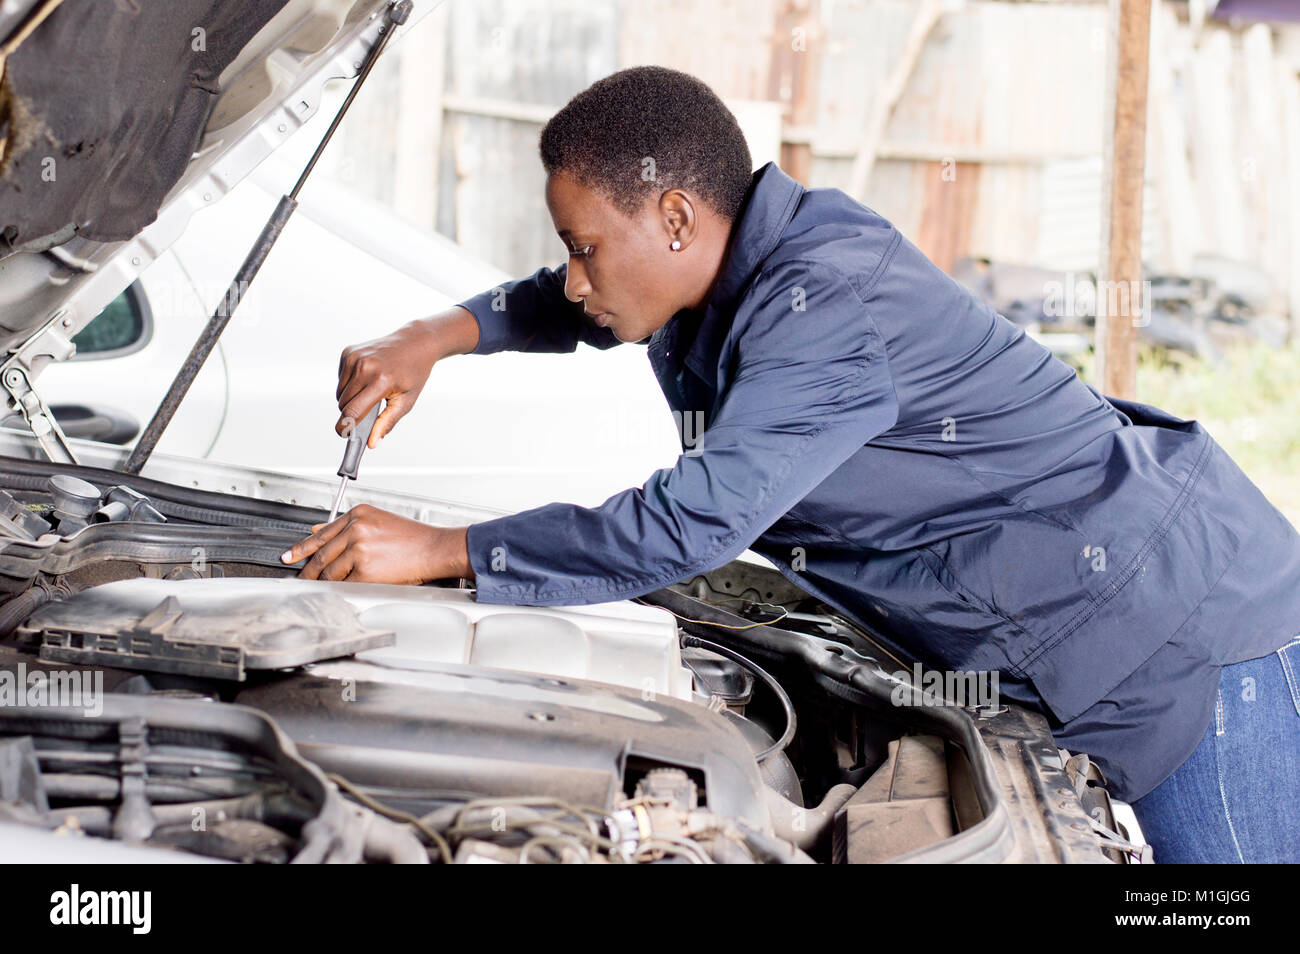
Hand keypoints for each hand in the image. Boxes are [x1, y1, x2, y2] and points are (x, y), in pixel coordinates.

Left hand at [280, 504, 473, 583]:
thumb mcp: (377, 521)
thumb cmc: (412, 537)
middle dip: (307, 570)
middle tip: (300, 578)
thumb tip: (317, 531)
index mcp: (358, 515)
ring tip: (320, 587)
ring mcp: (359, 550)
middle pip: (321, 555)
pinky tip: (340, 590)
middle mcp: (356, 530)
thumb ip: (346, 526)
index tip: (290, 555)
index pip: (322, 534)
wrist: (434, 548)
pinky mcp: (365, 570)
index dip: (302, 547)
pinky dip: (340, 589)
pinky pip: (345, 584)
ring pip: (330, 572)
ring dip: (323, 582)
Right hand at [335, 306, 479, 446]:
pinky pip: (341, 379)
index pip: (353, 411)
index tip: (343, 434)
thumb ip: (387, 423)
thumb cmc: (413, 374)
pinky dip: (350, 383)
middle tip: (370, 409)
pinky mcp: (348, 352)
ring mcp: (355, 357)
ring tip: (372, 390)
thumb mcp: (406, 401)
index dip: (345, 426)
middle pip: (343, 403)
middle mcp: (365, 367)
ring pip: (340, 392)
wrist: (414, 343)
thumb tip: (371, 443)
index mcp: (381, 381)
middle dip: (352, 412)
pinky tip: (367, 377)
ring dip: (350, 398)